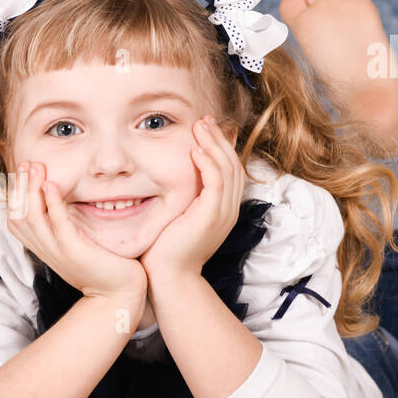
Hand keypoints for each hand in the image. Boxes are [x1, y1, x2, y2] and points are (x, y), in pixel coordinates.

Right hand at [8, 160, 146, 302]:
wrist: (119, 293)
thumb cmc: (102, 265)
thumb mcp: (76, 244)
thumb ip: (65, 226)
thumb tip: (61, 201)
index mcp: (44, 247)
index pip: (16, 220)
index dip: (15, 196)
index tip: (22, 173)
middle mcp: (46, 249)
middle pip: (19, 216)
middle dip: (19, 187)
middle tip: (24, 163)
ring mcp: (58, 250)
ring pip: (32, 218)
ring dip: (31, 189)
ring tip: (35, 167)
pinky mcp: (74, 250)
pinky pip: (58, 224)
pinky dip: (52, 203)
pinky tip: (51, 185)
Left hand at [140, 116, 244, 281]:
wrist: (168, 277)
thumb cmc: (164, 250)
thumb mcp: (176, 216)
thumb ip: (180, 196)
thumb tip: (167, 176)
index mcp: (222, 209)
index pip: (230, 170)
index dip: (220, 146)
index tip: (205, 128)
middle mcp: (228, 210)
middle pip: (233, 164)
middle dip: (218, 139)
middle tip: (204, 120)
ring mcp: (222, 213)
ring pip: (228, 169)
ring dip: (214, 144)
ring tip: (200, 126)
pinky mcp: (211, 216)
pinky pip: (217, 182)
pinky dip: (209, 163)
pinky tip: (196, 149)